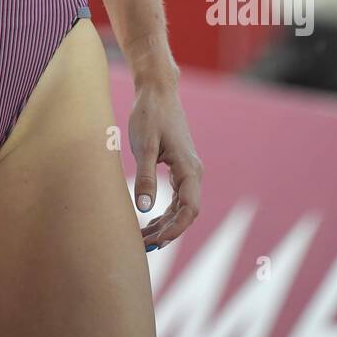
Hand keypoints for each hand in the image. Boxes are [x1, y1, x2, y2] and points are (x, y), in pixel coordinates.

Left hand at [127, 79, 201, 250]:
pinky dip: (165, 212)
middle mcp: (193, 172)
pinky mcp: (179, 167)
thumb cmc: (149, 115)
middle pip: (186, 213)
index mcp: (189, 169)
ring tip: (142, 238)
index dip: (174, 229)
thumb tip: (144, 209)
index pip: (189, 210)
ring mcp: (188, 170)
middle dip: (168, 232)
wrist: (157, 91)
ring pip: (182, 207)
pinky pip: (177, 197)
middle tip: (142, 246)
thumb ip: (146, 177)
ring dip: (165, 224)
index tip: (154, 241)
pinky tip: (149, 221)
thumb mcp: (144, 146)